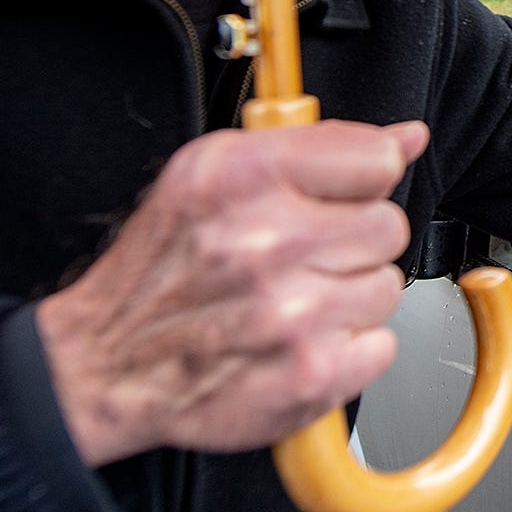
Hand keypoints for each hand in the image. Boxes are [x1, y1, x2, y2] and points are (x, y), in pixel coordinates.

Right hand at [35, 120, 425, 466]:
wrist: (104, 362)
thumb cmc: (162, 267)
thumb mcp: (216, 173)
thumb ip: (320, 147)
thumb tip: (407, 136)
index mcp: (241, 178)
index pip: (376, 162)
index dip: (361, 181)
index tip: (335, 198)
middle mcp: (264, 243)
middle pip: (388, 227)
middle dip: (352, 242)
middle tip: (301, 257)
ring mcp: (290, 314)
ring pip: (386, 287)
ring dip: (349, 297)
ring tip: (293, 301)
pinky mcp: (309, 375)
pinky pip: (381, 345)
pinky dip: (349, 350)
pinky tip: (300, 340)